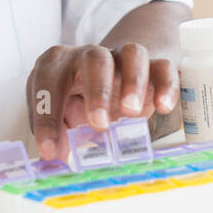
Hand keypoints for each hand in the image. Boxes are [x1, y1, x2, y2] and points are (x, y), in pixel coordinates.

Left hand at [26, 43, 178, 160]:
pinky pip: (163, 67)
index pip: (47, 82)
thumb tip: (54, 158)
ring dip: (133, 82)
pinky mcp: (152, 66)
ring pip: (133, 55)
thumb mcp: (60, 117)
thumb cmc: (76, 101)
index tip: (50, 150)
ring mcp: (123, 57)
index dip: (47, 117)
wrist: (109, 77)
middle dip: (96, 91)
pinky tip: (162, 107)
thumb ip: (57, 134)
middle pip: (95, 59)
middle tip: (99, 125)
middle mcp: (90, 55)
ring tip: (130, 113)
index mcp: (57, 64)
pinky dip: (166, 85)